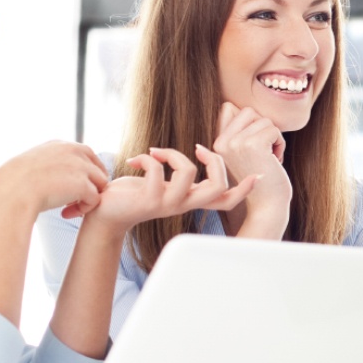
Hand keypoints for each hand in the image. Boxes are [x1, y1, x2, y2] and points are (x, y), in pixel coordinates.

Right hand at [0, 140, 109, 219]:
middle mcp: (73, 151)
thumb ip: (50, 165)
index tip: (69, 187)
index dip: (83, 173)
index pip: (86, 156)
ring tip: (68, 209)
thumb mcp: (32, 165)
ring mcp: (80, 166)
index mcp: (60, 145)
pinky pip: (95, 199)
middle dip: (90, 185)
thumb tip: (56, 175)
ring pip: (99, 184)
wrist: (9, 193)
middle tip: (72, 200)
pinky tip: (65, 214)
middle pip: (97, 169)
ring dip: (87, 198)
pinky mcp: (83, 184)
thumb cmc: (14, 184)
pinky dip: (83, 209)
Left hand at [85, 146, 258, 232]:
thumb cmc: (134, 195)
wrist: (104, 214)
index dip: (245, 189)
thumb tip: (203, 155)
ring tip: (154, 153)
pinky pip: (157, 171)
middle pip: (219, 187)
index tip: (257, 174)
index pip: (227, 200)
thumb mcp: (165, 186)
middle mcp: (184, 205)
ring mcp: (168, 204)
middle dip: (214, 161)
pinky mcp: (148, 200)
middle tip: (197, 148)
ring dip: (172, 154)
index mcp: (192, 201)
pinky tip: (134, 160)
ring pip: (189, 173)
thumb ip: (183, 177)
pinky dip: (147, 158)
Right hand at [213, 103, 291, 235]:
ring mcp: (236, 143)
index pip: (229, 107)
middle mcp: (223, 142)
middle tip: (264, 151)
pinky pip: (274, 130)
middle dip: (263, 128)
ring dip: (274, 138)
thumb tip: (232, 105)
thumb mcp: (241, 154)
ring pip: (264, 120)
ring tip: (269, 158)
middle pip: (249, 111)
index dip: (249, 122)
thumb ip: (236, 132)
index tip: (254, 146)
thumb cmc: (259, 181)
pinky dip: (280, 144)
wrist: (266, 207)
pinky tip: (275, 160)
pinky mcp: (254, 145)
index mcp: (217, 143)